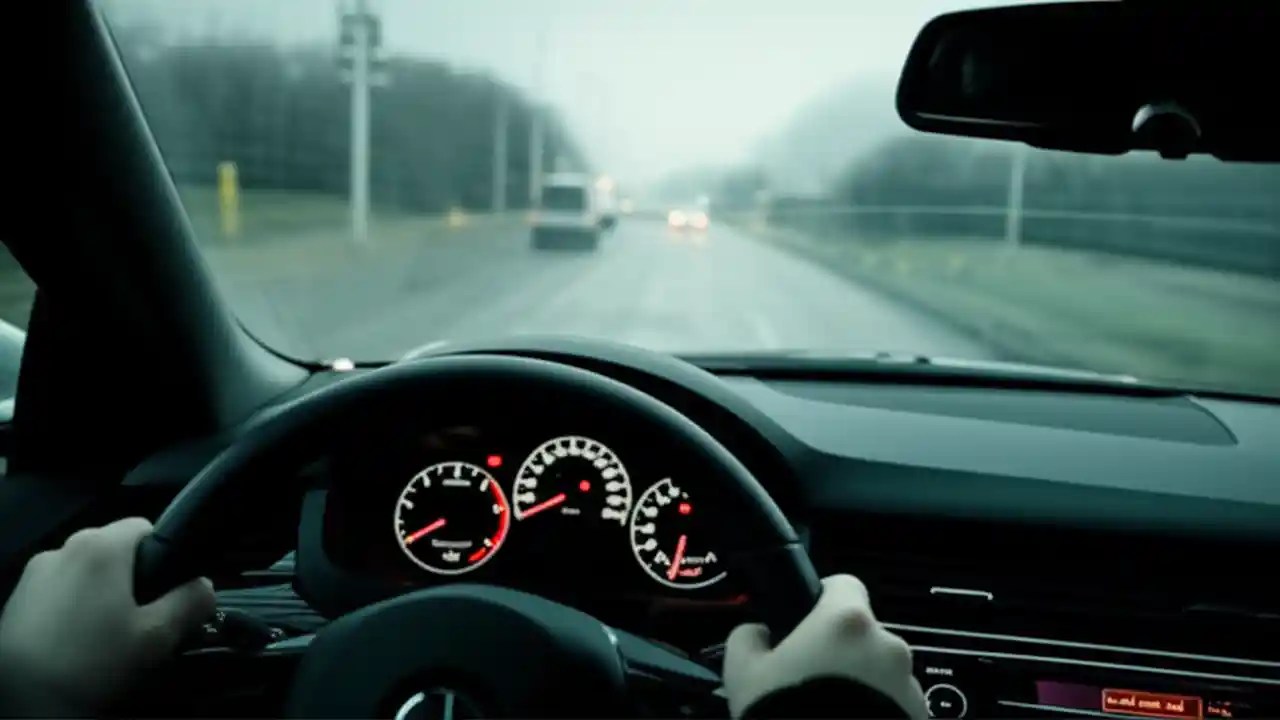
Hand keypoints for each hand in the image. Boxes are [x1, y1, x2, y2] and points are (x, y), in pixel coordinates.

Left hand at [0, 518, 215, 716]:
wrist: (21, 703)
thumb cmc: (92, 662)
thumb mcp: (156, 638)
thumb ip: (191, 602)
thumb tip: (204, 586)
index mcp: (99, 546)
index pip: (145, 526)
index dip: (163, 557)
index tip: (166, 594)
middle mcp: (62, 548)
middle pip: (114, 550)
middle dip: (132, 578)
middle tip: (141, 622)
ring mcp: (33, 574)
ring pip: (85, 572)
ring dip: (100, 593)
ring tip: (106, 636)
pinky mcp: (15, 600)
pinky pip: (59, 591)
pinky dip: (72, 607)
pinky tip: (75, 643)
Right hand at [723, 574, 927, 718]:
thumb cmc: (782, 711)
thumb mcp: (743, 672)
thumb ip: (749, 637)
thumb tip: (758, 633)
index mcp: (846, 621)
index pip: (844, 585)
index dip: (822, 599)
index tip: (806, 620)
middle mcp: (887, 646)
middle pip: (863, 633)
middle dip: (842, 649)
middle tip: (811, 677)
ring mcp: (909, 685)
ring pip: (882, 671)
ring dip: (863, 682)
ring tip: (832, 709)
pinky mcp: (920, 716)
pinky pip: (896, 703)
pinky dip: (878, 710)